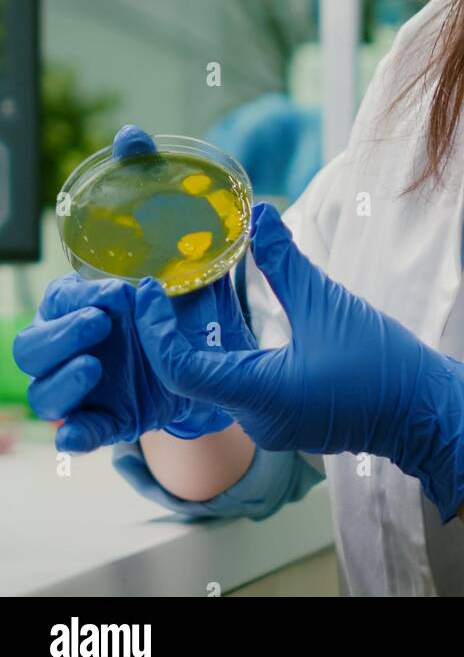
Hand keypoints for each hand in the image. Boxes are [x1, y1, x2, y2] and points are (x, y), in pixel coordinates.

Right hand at [12, 269, 255, 451]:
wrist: (216, 370)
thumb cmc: (196, 317)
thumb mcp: (200, 288)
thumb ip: (200, 262)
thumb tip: (240, 220)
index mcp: (88, 306)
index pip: (58, 298)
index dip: (76, 297)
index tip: (115, 292)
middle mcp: (75, 347)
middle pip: (30, 348)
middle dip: (59, 336)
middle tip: (100, 324)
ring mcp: (85, 388)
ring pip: (42, 392)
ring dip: (62, 382)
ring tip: (94, 368)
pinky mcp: (104, 421)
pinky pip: (75, 433)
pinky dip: (73, 435)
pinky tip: (76, 436)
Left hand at [134, 203, 463, 521]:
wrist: (425, 414)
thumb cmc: (381, 365)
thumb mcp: (328, 303)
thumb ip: (283, 261)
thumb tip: (257, 213)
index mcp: (258, 394)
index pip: (180, 368)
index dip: (156, 328)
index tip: (149, 289)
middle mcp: (255, 417)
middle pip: (191, 373)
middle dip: (172, 329)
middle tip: (162, 282)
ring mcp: (270, 423)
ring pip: (216, 379)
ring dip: (200, 339)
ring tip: (190, 292)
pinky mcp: (285, 418)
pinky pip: (241, 384)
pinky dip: (227, 351)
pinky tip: (231, 316)